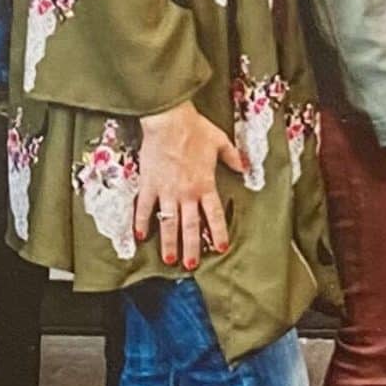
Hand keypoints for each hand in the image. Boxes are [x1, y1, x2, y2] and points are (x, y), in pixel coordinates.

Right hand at [132, 101, 245, 270]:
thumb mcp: (220, 142)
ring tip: (169, 259)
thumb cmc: (195, 129)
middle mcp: (186, 192)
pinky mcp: (148, 185)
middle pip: (189, 226)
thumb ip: (233, 157)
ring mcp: (166, 191)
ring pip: (168, 222)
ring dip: (168, 242)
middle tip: (191, 265)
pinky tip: (140, 235)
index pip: (214, 215)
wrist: (168, 121)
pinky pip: (143, 207)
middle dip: (191, 248)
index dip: (217, 233)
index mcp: (205, 184)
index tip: (220, 248)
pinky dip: (141, 221)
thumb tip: (245, 167)